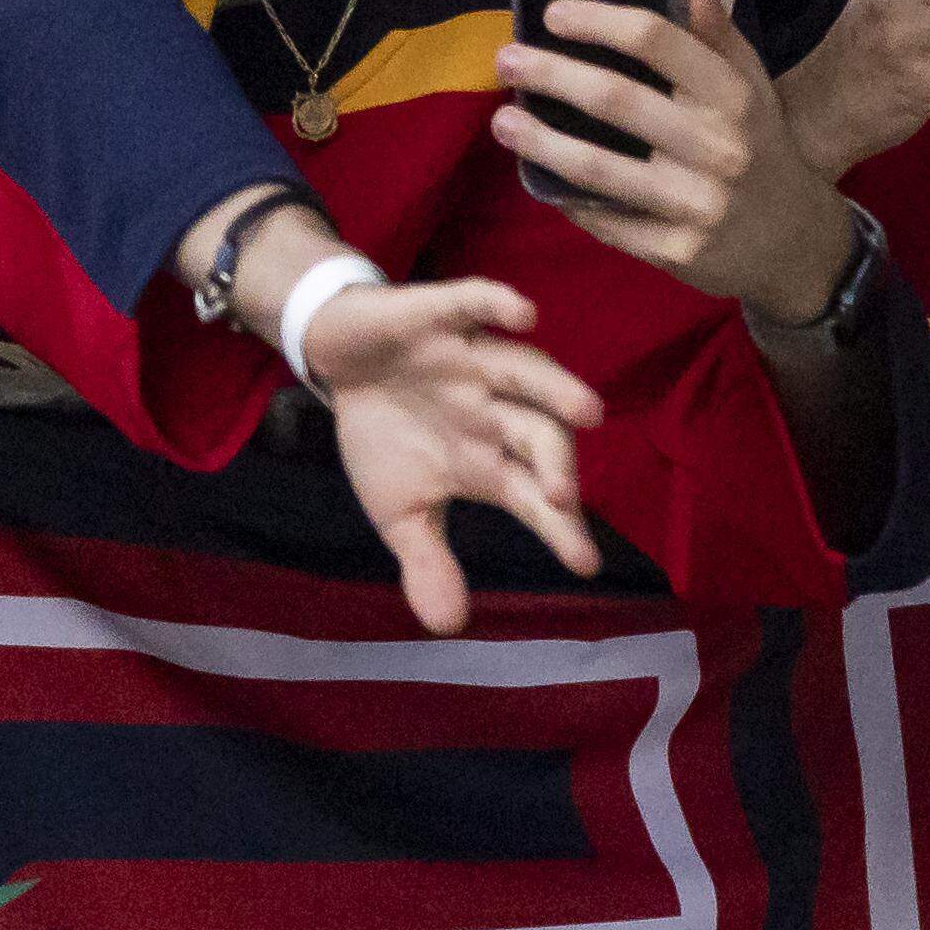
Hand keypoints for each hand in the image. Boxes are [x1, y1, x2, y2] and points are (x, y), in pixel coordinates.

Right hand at [300, 274, 603, 632]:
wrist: (340, 361)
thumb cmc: (386, 434)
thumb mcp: (398, 509)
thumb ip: (428, 560)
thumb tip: (449, 627)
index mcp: (489, 457)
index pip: (535, 496)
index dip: (562, 528)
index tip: (587, 565)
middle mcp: (495, 406)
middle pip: (540, 433)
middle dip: (557, 462)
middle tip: (564, 496)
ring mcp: (475, 358)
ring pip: (526, 369)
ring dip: (556, 388)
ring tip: (589, 412)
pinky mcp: (443, 315)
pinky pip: (477, 302)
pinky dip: (499, 305)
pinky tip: (525, 315)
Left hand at [493, 0, 861, 323]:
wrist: (792, 238)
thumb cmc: (761, 144)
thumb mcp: (751, 83)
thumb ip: (716, 29)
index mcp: (732, 94)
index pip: (658, 41)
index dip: (600, 21)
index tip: (553, 13)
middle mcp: (716, 144)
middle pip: (617, 100)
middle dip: (553, 75)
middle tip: (506, 59)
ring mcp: (694, 202)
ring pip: (598, 167)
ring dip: (540, 142)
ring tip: (502, 121)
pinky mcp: (675, 251)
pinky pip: (605, 221)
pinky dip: (567, 199)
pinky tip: (538, 179)